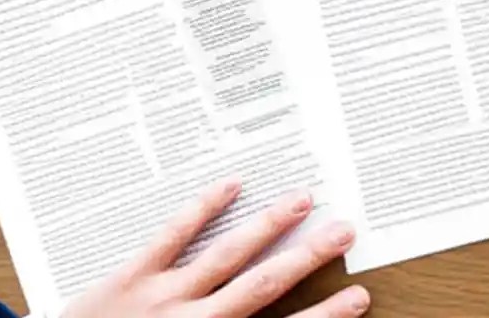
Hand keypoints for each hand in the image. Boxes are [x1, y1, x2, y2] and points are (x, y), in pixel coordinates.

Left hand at [63, 180, 368, 317]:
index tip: (358, 295)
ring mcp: (162, 297)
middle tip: (344, 229)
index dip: (325, 314)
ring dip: (268, 225)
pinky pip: (173, 236)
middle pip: (264, 284)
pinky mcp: (130, 278)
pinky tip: (230, 184)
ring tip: (302, 198)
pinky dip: (204, 207)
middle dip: (308, 256)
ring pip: (227, 254)